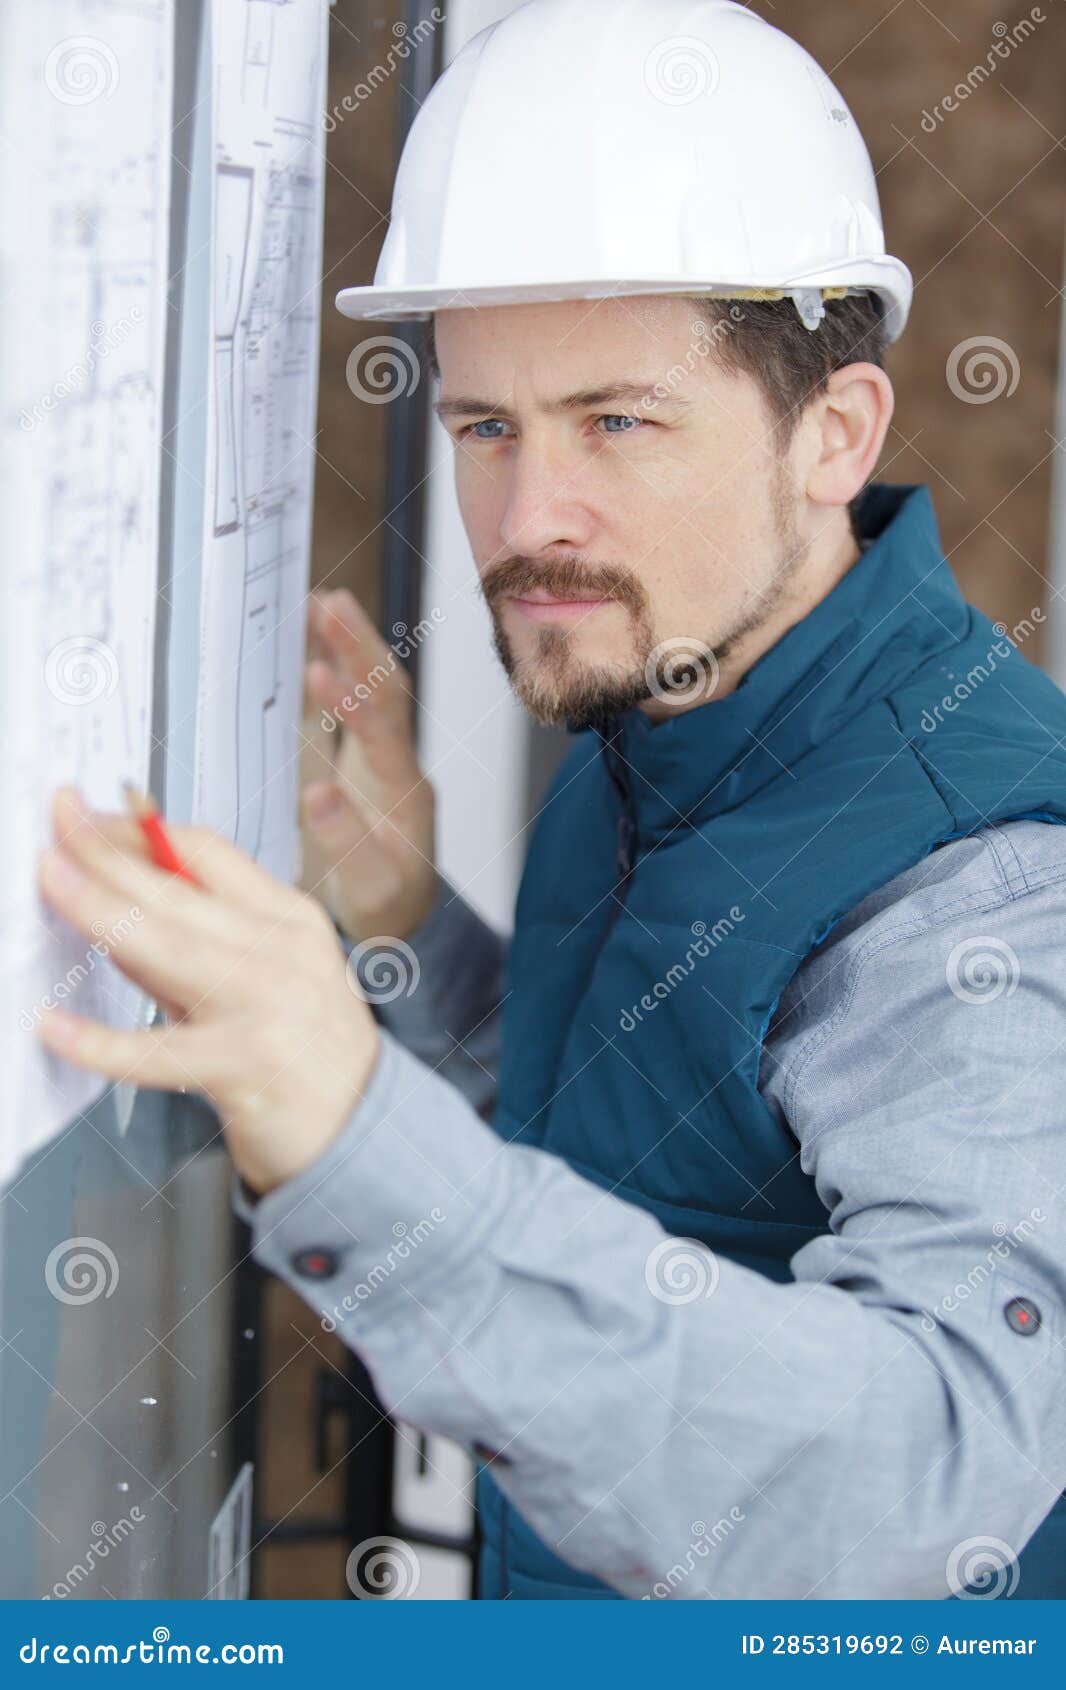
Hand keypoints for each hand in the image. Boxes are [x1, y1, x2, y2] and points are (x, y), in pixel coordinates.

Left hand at [35, 787, 379, 1196]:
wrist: (360, 1124)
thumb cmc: (304, 1044)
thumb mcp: (261, 971)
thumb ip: (192, 937)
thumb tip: (112, 896)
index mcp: (287, 917)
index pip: (206, 852)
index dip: (140, 828)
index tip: (89, 814)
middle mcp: (282, 952)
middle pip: (180, 891)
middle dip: (109, 853)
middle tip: (58, 824)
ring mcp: (266, 1007)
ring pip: (172, 948)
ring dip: (103, 910)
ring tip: (54, 880)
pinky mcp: (246, 1065)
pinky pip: (160, 1053)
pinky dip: (102, 1043)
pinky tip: (57, 1027)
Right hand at [301, 588, 437, 942]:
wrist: (403, 915)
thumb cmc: (387, 905)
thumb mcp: (370, 887)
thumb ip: (346, 841)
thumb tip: (314, 795)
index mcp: (403, 792)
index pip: (382, 733)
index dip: (353, 700)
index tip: (320, 671)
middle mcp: (401, 764)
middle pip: (386, 693)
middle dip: (358, 646)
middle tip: (328, 602)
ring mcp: (386, 756)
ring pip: (375, 689)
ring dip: (352, 646)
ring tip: (322, 602)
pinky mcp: (369, 756)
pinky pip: (358, 701)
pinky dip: (339, 667)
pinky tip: (316, 641)